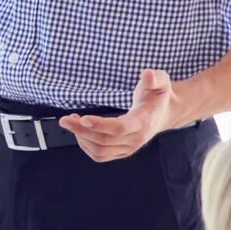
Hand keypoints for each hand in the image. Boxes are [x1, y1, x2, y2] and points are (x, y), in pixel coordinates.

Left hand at [59, 69, 183, 162]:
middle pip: (104, 140)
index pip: (120, 128)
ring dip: (81, 138)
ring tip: (71, 122)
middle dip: (81, 130)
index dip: (101, 125)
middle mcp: (136, 139)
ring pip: (100, 150)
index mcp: (143, 122)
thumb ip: (154, 78)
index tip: (83, 119)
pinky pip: (100, 155)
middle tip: (65, 120)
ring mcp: (129, 148)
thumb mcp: (161, 81)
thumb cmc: (158, 96)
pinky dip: (86, 145)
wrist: (164, 113)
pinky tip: (80, 132)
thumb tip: (147, 74)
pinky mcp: (122, 152)